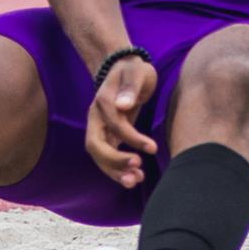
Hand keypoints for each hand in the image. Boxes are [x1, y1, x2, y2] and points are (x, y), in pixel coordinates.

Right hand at [85, 57, 158, 188]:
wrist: (122, 68)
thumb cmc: (133, 70)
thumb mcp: (136, 71)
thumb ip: (131, 87)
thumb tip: (123, 105)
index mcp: (103, 101)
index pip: (114, 125)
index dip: (132, 139)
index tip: (152, 147)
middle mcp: (96, 117)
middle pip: (96, 146)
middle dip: (114, 162)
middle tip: (137, 171)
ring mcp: (99, 127)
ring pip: (99, 155)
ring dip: (114, 171)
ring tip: (135, 181)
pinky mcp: (107, 135)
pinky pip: (107, 156)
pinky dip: (117, 169)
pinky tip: (134, 177)